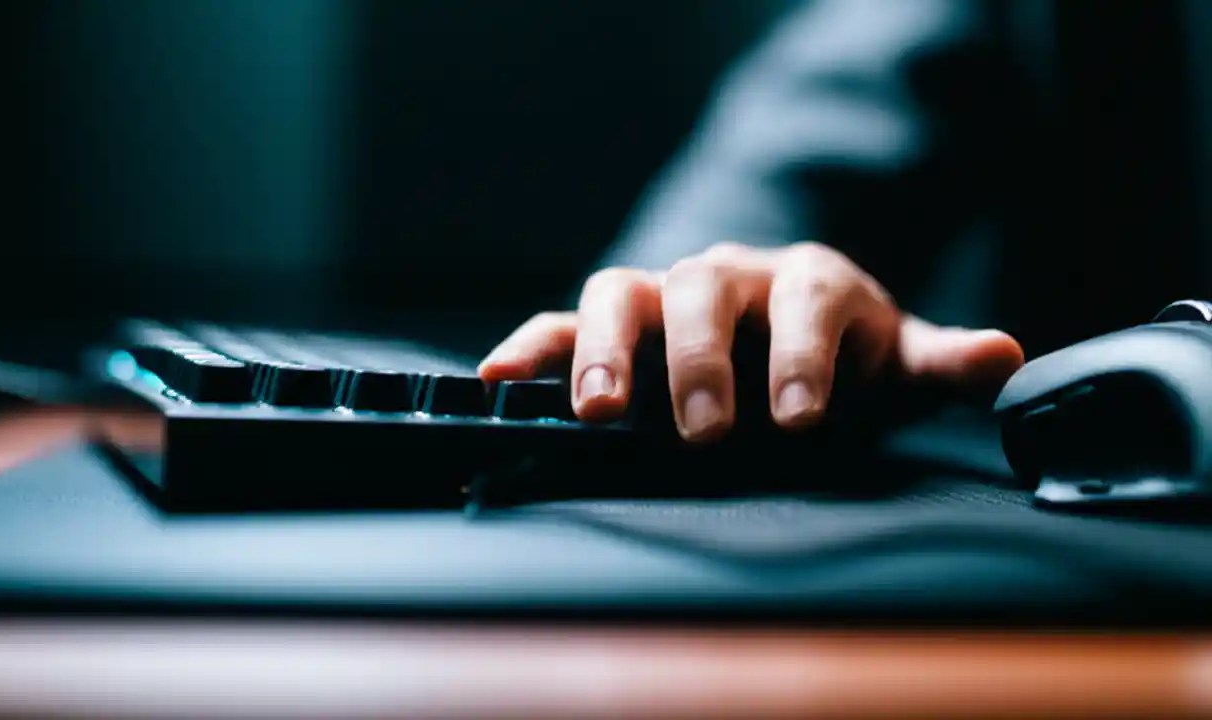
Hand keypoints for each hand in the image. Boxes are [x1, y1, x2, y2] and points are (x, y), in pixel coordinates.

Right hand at [478, 241, 1024, 442]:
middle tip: (706, 432)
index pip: (809, 298)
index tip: (800, 417)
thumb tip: (1003, 360)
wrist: (780, 341)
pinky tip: (497, 379)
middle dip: (702, 361)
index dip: (804, 353)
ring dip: (605, 349)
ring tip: (597, 411)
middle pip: (705, 291)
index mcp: (808, 281)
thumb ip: (935, 364)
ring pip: (621, 293)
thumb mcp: (892, 365)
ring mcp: (663, 295)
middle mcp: (728, 276)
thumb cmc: (838, 364)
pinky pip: (560, 322)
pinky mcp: (611, 324)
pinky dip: (531, 347)